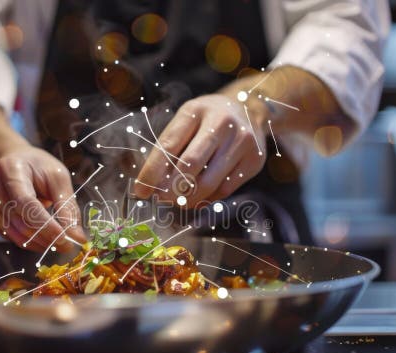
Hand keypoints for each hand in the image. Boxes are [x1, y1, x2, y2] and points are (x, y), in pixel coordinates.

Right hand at [0, 145, 86, 251]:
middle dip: (47, 237)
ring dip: (39, 243)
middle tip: (69, 246)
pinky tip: (43, 238)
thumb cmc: (38, 167)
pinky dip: (29, 242)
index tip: (65, 238)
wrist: (13, 161)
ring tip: (58, 242)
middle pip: (20, 222)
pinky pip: (9, 236)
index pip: (26, 203)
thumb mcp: (57, 178)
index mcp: (10, 169)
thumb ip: (67, 206)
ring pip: (15, 234)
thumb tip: (78, 237)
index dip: (45, 224)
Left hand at [134, 94, 267, 206]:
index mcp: (195, 110)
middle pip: (190, 164)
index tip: (140, 191)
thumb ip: (169, 149)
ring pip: (209, 182)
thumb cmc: (207, 119)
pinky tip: (199, 197)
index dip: (152, 171)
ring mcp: (242, 141)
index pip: (168, 145)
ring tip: (178, 201)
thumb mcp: (187, 122)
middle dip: (171, 188)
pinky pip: (226, 189)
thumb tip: (149, 185)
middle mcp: (221, 122)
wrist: (250, 109)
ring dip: (188, 198)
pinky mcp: (255, 159)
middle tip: (161, 199)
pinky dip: (208, 198)